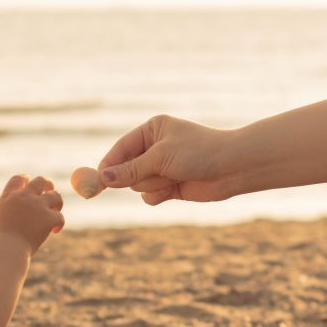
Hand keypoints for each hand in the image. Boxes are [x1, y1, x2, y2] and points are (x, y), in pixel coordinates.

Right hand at [0, 174, 64, 252]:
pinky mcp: (48, 218)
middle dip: (48, 184)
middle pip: (41, 181)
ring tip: (56, 209)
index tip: (29, 185)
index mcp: (9, 196)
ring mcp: (38, 206)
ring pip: (55, 195)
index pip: (19, 178)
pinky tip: (55, 230)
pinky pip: (60, 216)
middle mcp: (25, 197)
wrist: (6, 248)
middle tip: (50, 190)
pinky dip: (59, 223)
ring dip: (57, 201)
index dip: (26, 179)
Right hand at [98, 115, 243, 204]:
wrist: (232, 168)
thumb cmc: (199, 153)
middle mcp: (154, 148)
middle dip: (135, 176)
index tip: (94, 181)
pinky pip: (149, 196)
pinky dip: (158, 195)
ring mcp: (161, 168)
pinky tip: (176, 189)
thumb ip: (131, 169)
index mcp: (151, 130)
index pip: (120, 149)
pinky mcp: (169, 185)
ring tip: (174, 177)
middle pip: (126, 170)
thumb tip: (103, 177)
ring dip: (152, 185)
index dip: (107, 165)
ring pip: (137, 185)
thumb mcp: (160, 158)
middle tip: (139, 180)